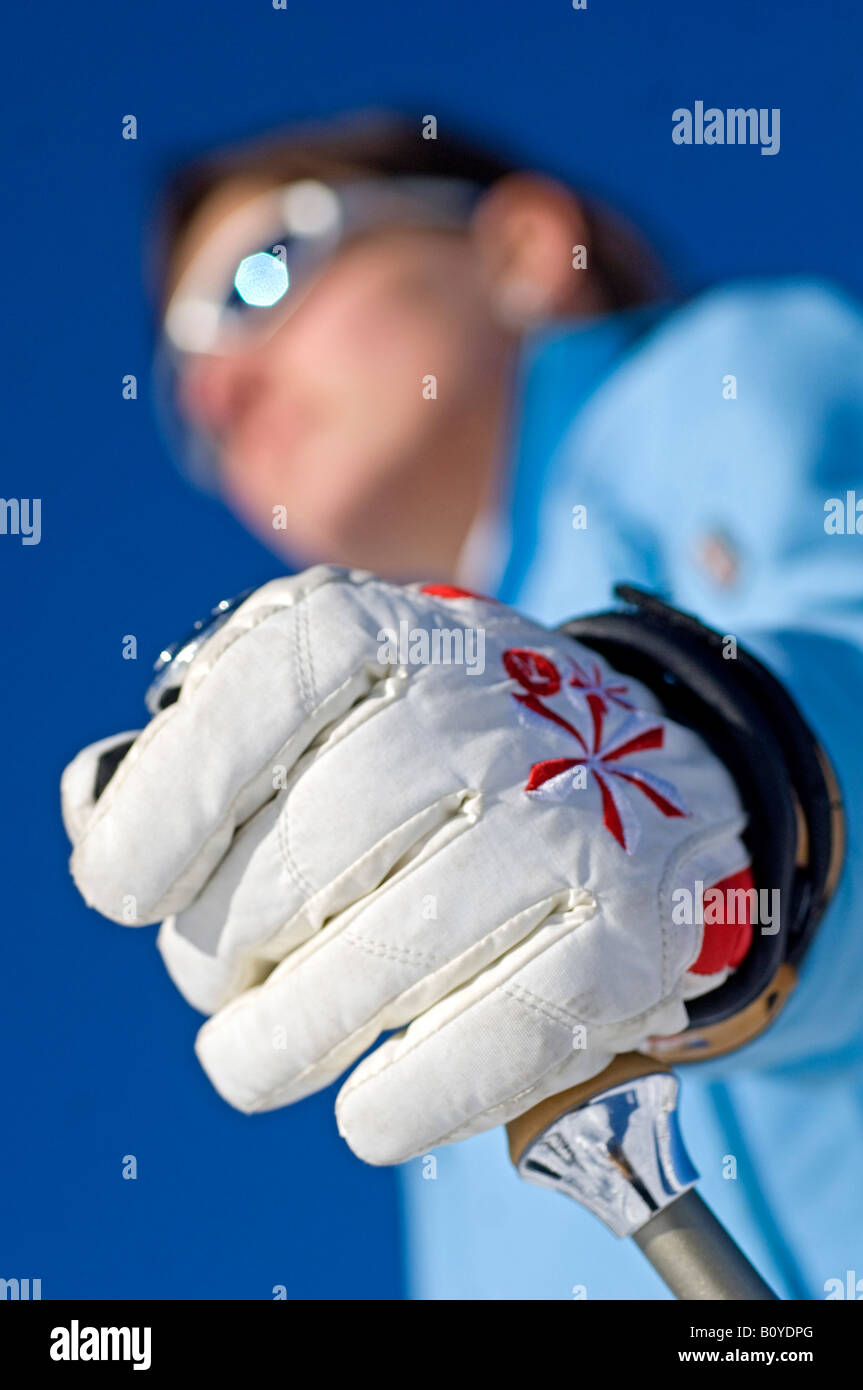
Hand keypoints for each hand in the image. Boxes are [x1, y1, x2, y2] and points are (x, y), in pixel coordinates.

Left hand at [61, 566, 748, 1163]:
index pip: (258, 701)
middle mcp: (485, 714)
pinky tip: (368, 1109)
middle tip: (216, 982)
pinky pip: (495, 1037)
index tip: (128, 893)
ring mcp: (568, 820)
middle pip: (305, 858)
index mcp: (389, 635)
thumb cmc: (433, 747)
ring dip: (290, 1040)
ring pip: (386, 961)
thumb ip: (216, 743)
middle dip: (220, 953)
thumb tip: (108, 841)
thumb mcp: (326, 695)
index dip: (169, 810)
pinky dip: (411, 1097)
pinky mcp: (630, 930)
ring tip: (255, 1058)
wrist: (636, 766)